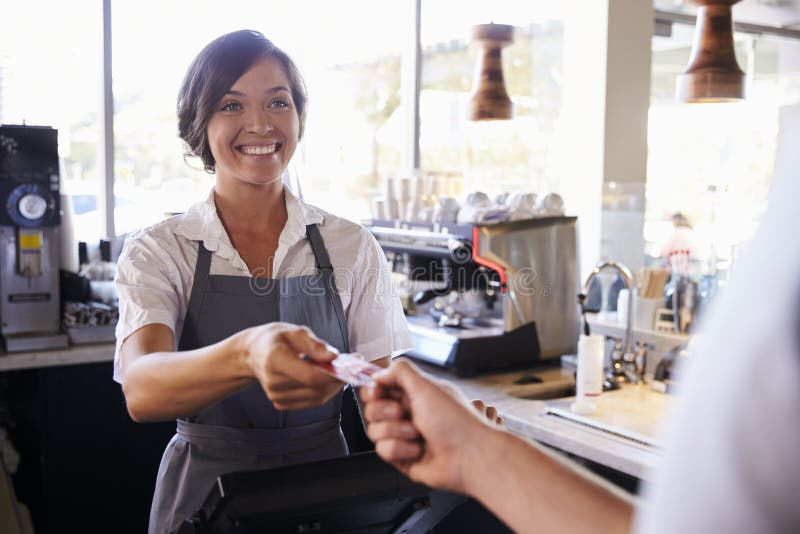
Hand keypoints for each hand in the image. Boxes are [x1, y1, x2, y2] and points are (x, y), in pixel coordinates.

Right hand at [238, 322, 342, 409]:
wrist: (252, 353)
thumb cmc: (275, 339)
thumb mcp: (294, 332)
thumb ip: (314, 345)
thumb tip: (333, 357)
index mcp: (275, 360)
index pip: (310, 376)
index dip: (334, 374)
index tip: (351, 364)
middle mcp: (273, 382)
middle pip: (316, 389)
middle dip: (338, 379)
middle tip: (352, 365)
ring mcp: (276, 396)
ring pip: (317, 397)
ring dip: (333, 386)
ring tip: (340, 370)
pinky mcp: (281, 403)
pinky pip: (311, 401)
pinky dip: (324, 391)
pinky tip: (326, 378)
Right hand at [359, 358, 498, 492]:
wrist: (469, 456)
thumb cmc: (456, 421)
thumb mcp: (426, 386)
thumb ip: (399, 372)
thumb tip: (378, 374)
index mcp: (414, 393)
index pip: (380, 388)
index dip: (374, 390)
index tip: (376, 391)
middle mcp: (408, 413)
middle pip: (372, 409)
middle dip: (384, 411)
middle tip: (402, 411)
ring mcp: (404, 436)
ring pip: (374, 431)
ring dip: (394, 431)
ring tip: (416, 433)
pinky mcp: (403, 457)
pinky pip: (383, 450)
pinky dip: (400, 449)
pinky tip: (418, 449)